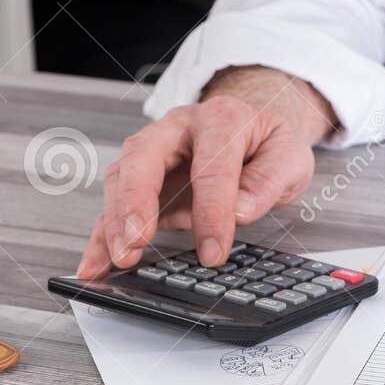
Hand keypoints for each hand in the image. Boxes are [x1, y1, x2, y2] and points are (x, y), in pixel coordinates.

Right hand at [77, 66, 336, 276]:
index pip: (211, 168)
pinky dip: (102, 236)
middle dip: (136, 201)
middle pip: (144, 158)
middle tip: (137, 240)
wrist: (254, 123)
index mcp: (220, 119)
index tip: (213, 253)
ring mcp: (153, 151)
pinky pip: (115, 205)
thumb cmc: (268, 142)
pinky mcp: (142, 179)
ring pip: (121, 178)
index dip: (211, 212)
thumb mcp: (290, 155)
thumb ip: (269, 180)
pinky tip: (94, 265)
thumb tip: (241, 210)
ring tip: (120, 258)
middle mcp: (177, 129)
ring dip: (116, 221)